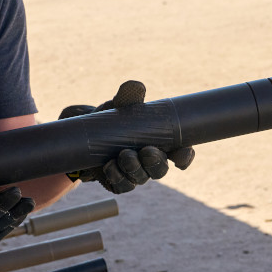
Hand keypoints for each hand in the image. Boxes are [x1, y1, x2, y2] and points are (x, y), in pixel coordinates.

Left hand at [58, 80, 195, 193]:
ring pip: (141, 178)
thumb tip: (135, 85)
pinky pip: (122, 186)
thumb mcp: (120, 106)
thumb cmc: (113, 119)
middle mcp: (151, 162)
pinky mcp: (118, 183)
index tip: (181, 153)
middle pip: (161, 169)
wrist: (86, 134)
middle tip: (146, 151)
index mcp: (161, 144)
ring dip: (134, 168)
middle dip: (155, 162)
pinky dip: (117, 177)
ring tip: (123, 156)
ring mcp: (135, 174)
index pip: (180, 154)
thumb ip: (129, 96)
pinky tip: (109, 166)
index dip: (185, 156)